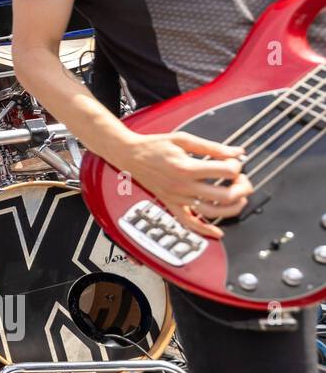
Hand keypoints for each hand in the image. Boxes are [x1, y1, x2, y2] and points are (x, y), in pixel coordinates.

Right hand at [117, 131, 251, 237]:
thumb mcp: (183, 139)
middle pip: (225, 195)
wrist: (129, 155)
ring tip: (239, 198)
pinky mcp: (171, 204)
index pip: (225, 171)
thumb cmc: (154, 146)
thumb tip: (237, 152)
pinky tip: (218, 233)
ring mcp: (177, 198)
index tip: (234, 160)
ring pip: (213, 212)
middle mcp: (182, 186)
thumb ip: (212, 147)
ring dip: (233, 207)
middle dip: (242, 187)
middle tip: (243, 180)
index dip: (236, 165)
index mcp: (186, 167)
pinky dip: (205, 230)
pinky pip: (189, 223)